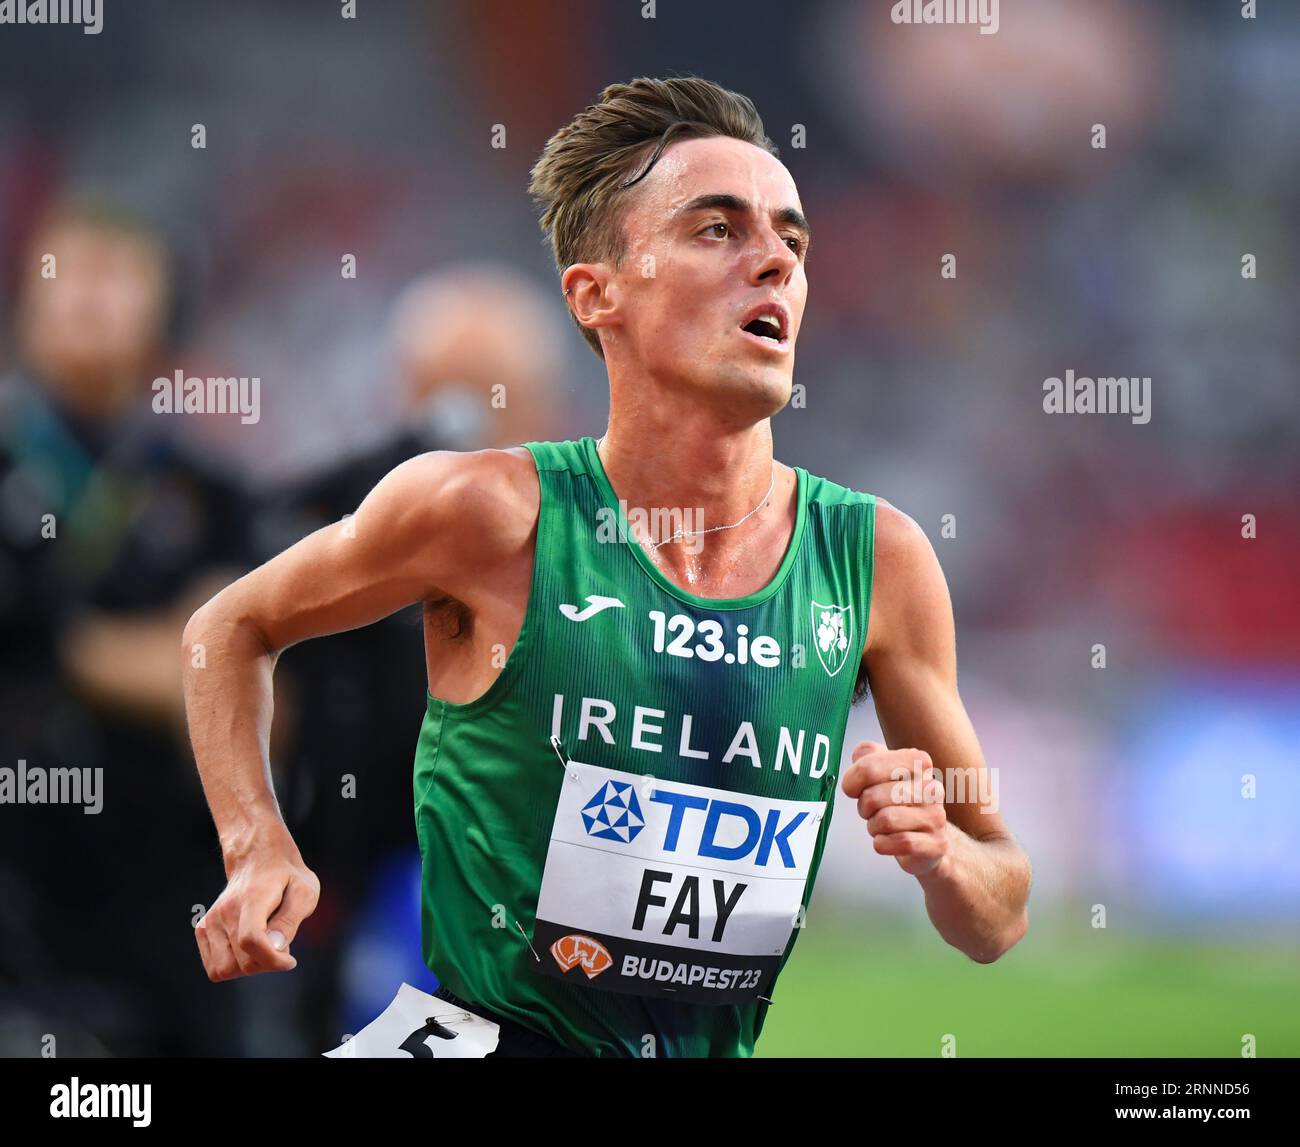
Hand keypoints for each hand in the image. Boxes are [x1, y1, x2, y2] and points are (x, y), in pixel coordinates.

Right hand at [195, 830, 319, 981]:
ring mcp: (210, 921)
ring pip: (224, 970)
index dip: (273, 959)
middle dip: (267, 964)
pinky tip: (249, 950)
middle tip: (281, 945)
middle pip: (242, 962)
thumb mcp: (304, 892)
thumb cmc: (287, 877)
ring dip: (250, 967)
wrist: (258, 859)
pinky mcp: (203, 929)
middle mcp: (225, 910)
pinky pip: (215, 968)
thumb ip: (291, 919)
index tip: (291, 960)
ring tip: (265, 948)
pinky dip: (234, 967)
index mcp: (252, 898)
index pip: (252, 940)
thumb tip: (276, 947)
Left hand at [840, 741, 949, 877]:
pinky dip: (883, 844)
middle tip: (871, 810)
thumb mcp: (881, 772)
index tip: (853, 788)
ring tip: (882, 825)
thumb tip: (858, 757)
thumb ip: (867, 755)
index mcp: (918, 762)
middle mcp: (931, 787)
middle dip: (863, 808)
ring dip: (874, 827)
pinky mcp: (936, 843)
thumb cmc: (898, 802)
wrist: (925, 838)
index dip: (852, 781)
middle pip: (872, 797)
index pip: (869, 767)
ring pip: (885, 820)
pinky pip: (899, 842)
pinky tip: (888, 840)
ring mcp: (936, 815)